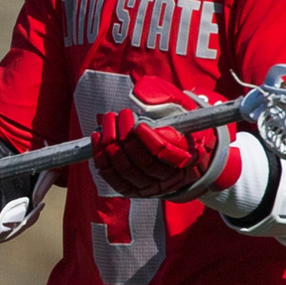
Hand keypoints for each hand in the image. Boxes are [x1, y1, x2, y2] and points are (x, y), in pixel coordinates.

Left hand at [91, 77, 222, 197]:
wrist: (178, 158)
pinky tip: (98, 137)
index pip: (166, 153)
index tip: (139, 124)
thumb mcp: (181, 111)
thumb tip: (140, 94)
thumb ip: (167, 101)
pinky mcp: (132, 190)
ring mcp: (149, 187)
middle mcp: (169, 178)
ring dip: (111, 144)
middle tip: (122, 115)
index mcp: (187, 158)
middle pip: (143, 163)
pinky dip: (101, 157)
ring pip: (125, 170)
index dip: (150, 139)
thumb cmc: (177, 129)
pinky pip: (112, 178)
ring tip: (109, 121)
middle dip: (127, 136)